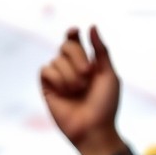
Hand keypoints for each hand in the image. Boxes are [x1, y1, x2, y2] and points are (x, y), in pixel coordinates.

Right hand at [39, 25, 130, 154]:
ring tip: (78, 90)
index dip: (73, 34)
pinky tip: (65, 92)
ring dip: (71, 75)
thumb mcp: (109, 75)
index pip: (75, 41)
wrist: (93, 128)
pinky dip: (59, 79)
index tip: (74, 31)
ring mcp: (57, 76)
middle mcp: (70, 67)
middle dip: (78, 56)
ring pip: (57, 59)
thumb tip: (91, 26)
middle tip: (88, 73)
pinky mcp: (46, 86)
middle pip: (65, 45)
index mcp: (87, 63)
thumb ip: (100, 50)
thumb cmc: (105, 104)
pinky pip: (46, 70)